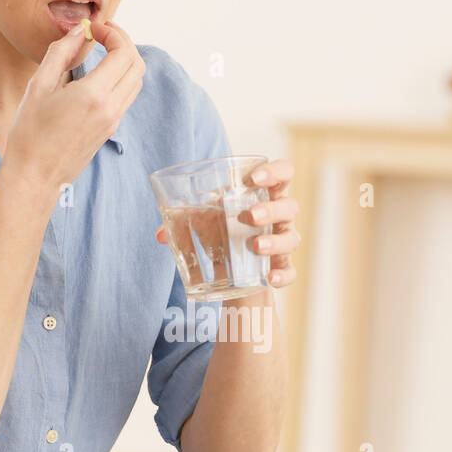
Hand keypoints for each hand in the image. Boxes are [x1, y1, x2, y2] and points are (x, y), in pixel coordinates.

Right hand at [3, 18, 145, 193]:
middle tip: (102, 33)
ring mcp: (113, 122)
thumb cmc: (30, 133)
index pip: (123, 53)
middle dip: (123, 43)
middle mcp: (111, 109)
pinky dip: (120, 78)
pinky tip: (98, 74)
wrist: (35, 177)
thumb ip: (59, 53)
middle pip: (137, 65)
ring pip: (136, 82)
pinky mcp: (109, 130)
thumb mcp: (38, 86)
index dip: (112, 33)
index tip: (93, 28)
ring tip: (102, 50)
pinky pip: (126, 97)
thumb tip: (77, 31)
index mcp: (94, 95)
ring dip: (125, 61)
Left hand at [156, 157, 299, 287]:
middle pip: (289, 206)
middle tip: (249, 216)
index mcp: (264, 195)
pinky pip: (290, 272)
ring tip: (255, 246)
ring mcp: (282, 243)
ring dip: (275, 241)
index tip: (253, 179)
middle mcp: (279, 217)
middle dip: (271, 209)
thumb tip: (160, 234)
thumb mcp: (205, 221)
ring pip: (291, 238)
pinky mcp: (281, 268)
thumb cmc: (221, 233)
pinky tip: (270, 279)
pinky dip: (282, 275)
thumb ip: (184, 221)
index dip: (274, 172)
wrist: (231, 271)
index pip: (283, 174)